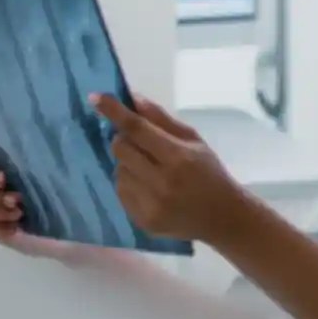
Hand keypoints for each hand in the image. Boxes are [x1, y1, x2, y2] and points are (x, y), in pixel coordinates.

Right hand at [0, 148, 82, 262]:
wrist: (85, 232)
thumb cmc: (79, 198)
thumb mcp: (74, 168)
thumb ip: (70, 145)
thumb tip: (86, 107)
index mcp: (16, 172)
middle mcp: (5, 190)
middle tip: (4, 181)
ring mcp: (1, 212)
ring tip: (18, 203)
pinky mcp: (3, 231)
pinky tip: (17, 216)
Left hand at [91, 91, 247, 242]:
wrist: (222, 217)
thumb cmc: (209, 172)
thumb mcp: (194, 140)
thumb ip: (162, 120)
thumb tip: (133, 99)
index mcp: (178, 158)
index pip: (138, 129)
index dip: (115, 112)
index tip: (95, 97)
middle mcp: (161, 182)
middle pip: (121, 149)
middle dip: (124, 139)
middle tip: (140, 143)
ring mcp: (150, 205)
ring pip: (118, 171)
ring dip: (128, 164)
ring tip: (149, 169)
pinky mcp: (142, 221)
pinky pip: (121, 192)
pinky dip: (129, 183)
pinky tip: (148, 186)